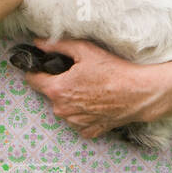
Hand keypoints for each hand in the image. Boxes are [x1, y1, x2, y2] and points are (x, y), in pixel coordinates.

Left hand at [22, 38, 159, 138]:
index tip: (45, 65)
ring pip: (65, 108)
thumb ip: (58, 45)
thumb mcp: (85, 50)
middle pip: (51, 93)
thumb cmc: (113, 70)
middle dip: (60, 83)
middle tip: (79, 74)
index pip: (33, 80)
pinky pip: (79, 121)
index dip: (37, 70)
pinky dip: (84, 112)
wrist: (138, 92)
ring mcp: (75, 122)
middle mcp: (61, 110)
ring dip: (72, 99)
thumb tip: (38, 42)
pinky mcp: (89, 130)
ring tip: (91, 88)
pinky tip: (97, 102)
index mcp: (57, 90)